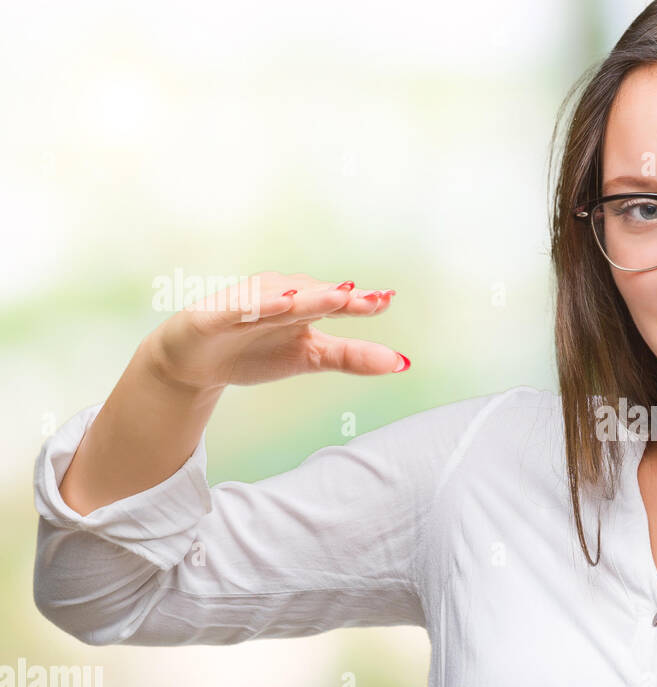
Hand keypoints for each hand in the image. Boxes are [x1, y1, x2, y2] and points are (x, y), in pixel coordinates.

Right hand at [143, 272, 407, 391]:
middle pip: (317, 297)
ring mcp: (250, 303)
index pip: (339, 304)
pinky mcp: (218, 313)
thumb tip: (405, 362)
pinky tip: (283, 303)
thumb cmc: (255, 353)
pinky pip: (243, 307)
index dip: (364, 303)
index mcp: (305, 306)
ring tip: (341, 296)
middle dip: (345, 298)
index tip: (390, 300)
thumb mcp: (310, 358)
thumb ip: (354, 357)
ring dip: (312, 296)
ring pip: (284, 299)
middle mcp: (281, 297)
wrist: (194, 363)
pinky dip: (263, 304)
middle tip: (376, 300)